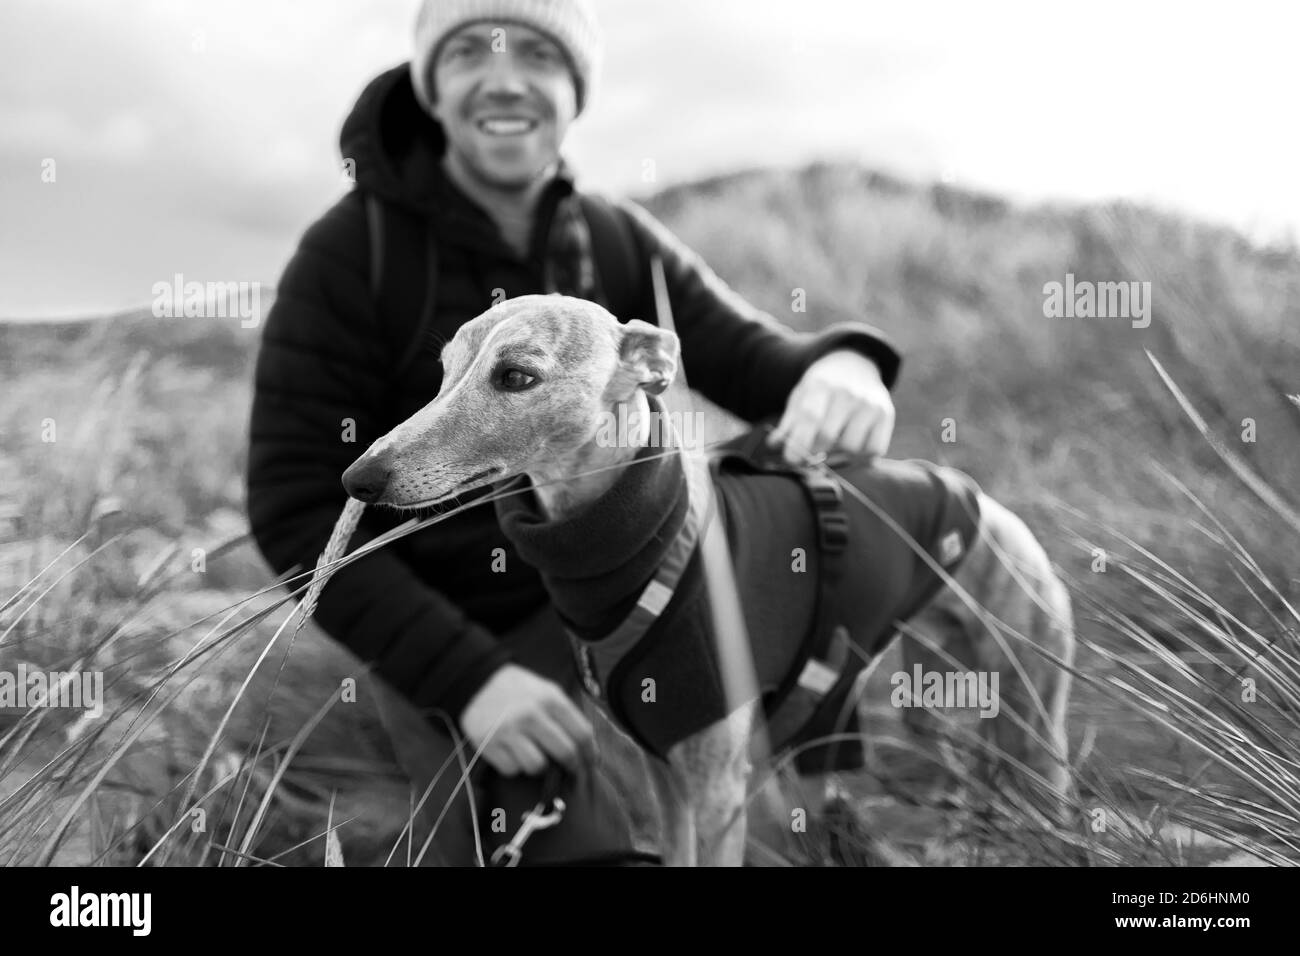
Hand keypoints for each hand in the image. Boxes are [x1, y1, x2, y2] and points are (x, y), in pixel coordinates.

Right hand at [459, 664, 594, 776]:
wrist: (478, 680)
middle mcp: (531, 715)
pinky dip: (514, 766)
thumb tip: (586, 748)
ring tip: (535, 756)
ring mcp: (509, 730)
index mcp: (550, 699)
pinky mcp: (488, 744)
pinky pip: (511, 769)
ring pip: (537, 766)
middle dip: (572, 766)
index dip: (590, 753)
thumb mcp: (547, 690)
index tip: (591, 763)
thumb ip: (566, 715)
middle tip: (571, 770)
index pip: (582, 734)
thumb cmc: (518, 689)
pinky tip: (513, 753)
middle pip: (565, 753)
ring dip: (539, 767)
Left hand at [769, 350, 894, 463]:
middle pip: (828, 436)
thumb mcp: (801, 395)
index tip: (791, 460)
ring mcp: (869, 403)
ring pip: (851, 447)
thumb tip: (773, 445)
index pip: (810, 417)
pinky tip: (851, 448)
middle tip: (811, 456)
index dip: (798, 443)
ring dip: (839, 455)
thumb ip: (789, 421)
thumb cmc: (822, 387)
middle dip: (816, 452)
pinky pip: (874, 449)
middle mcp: (848, 393)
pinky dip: (861, 457)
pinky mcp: (886, 414)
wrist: (854, 364)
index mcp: (821, 385)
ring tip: (833, 447)